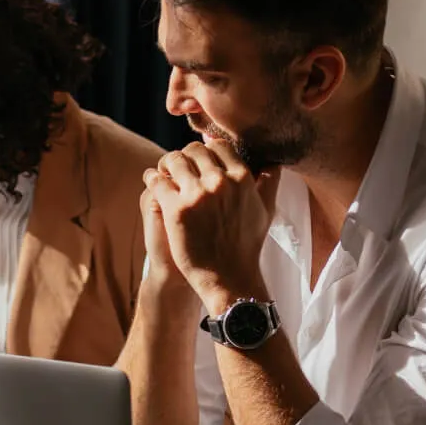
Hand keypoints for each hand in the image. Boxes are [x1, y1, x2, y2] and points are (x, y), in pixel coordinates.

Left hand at [144, 140, 271, 311]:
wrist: (228, 278)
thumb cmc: (247, 246)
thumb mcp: (266, 211)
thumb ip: (269, 183)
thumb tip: (273, 162)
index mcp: (242, 178)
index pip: (218, 146)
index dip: (206, 150)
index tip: (199, 159)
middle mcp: (220, 182)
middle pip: (194, 150)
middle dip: (185, 156)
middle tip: (178, 165)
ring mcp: (197, 195)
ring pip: (174, 160)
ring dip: (166, 164)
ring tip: (163, 172)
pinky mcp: (176, 209)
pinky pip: (157, 181)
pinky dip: (152, 178)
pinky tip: (151, 180)